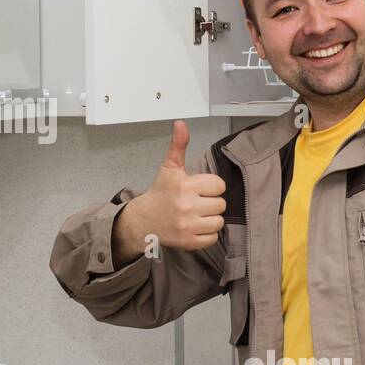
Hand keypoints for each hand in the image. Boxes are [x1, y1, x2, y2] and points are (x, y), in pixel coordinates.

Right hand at [115, 121, 226, 261]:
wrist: (144, 220)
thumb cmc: (161, 193)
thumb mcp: (169, 168)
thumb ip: (178, 145)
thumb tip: (181, 123)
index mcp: (184, 185)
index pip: (219, 185)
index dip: (210, 187)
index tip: (198, 189)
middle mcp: (186, 205)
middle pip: (221, 204)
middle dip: (211, 203)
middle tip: (196, 203)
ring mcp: (187, 225)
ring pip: (219, 221)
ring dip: (210, 219)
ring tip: (196, 215)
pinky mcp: (188, 241)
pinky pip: (213, 237)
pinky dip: (207, 234)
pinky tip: (195, 227)